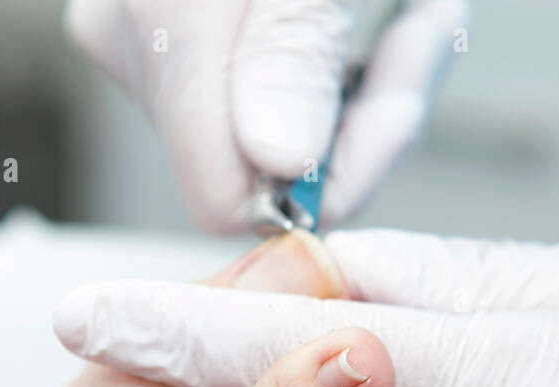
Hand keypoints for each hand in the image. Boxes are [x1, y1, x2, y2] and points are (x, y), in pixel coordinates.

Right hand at [64, 0, 466, 231]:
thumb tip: (275, 154)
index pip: (225, 197)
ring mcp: (161, 39)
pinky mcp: (197, 32)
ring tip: (416, 10)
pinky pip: (283, 90)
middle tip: (423, 36)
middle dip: (362, 118)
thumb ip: (292, 49)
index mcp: (152, 30)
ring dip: (374, 86)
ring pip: (285, 132)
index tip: (394, 119)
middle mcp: (136, 46)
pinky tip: (393, 10)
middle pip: (262, 164)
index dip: (320, 183)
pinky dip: (356, 61)